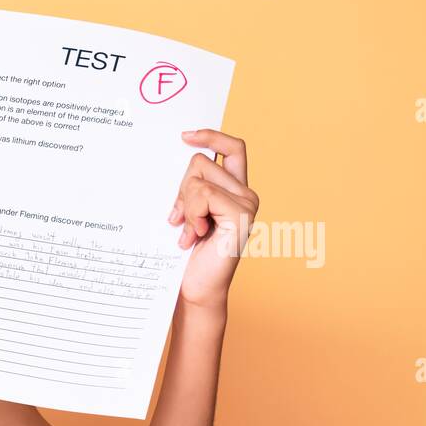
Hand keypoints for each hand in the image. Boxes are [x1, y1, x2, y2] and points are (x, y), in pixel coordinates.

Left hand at [168, 129, 259, 309]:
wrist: (194, 289)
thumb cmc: (188, 255)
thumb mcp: (187, 213)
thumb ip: (191, 189)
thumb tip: (181, 157)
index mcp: (235, 190)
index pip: (232, 148)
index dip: (211, 136)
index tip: (185, 136)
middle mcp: (246, 194)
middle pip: (202, 162)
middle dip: (180, 187)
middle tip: (178, 219)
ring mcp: (247, 204)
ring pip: (199, 177)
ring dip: (184, 205)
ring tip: (187, 232)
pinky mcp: (241, 216)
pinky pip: (203, 195)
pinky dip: (191, 214)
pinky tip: (192, 236)